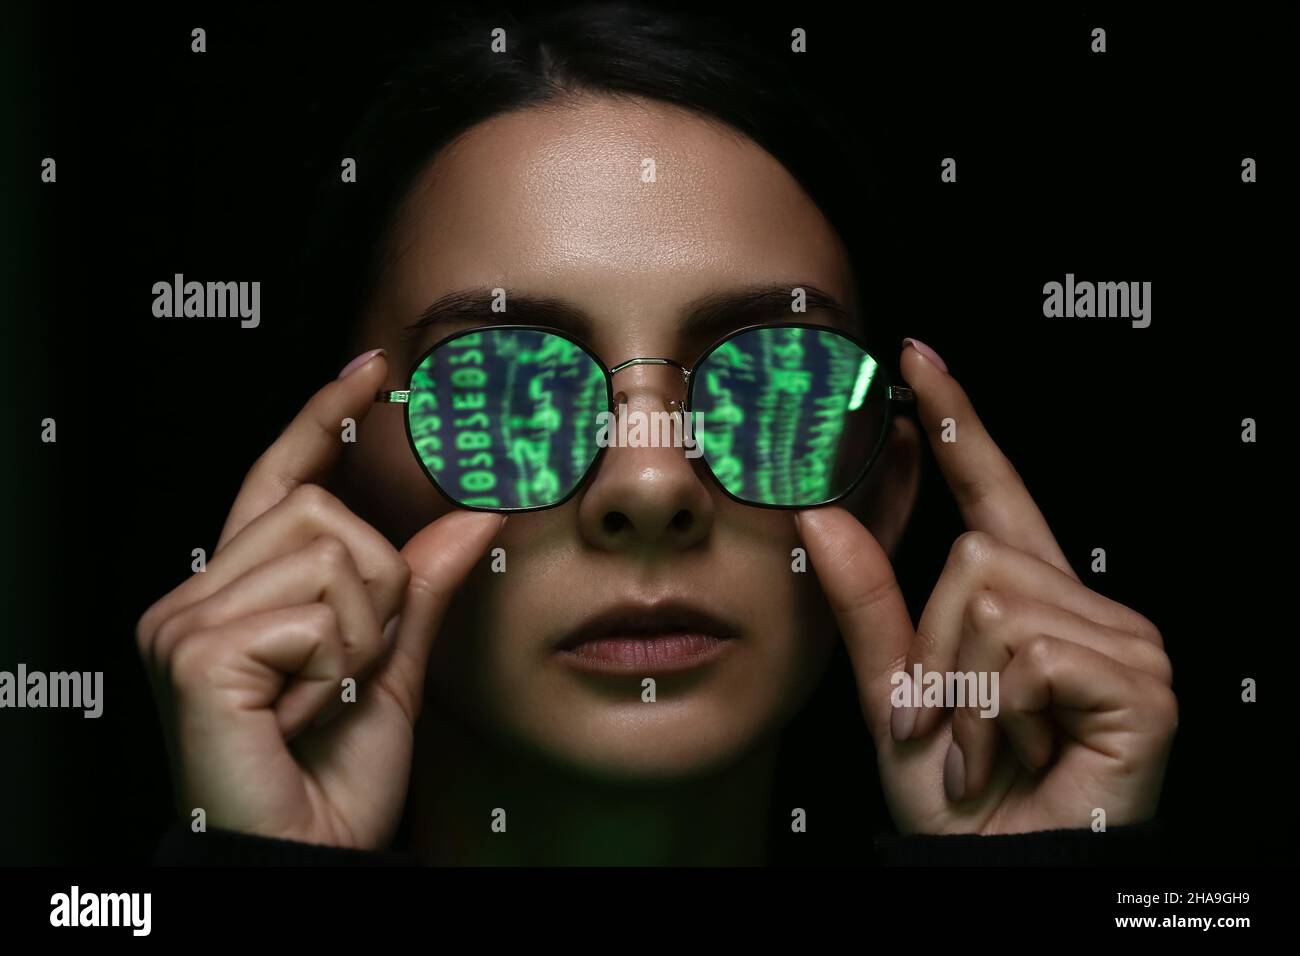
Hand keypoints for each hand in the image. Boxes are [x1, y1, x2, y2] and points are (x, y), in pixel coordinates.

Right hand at [136, 352, 502, 847]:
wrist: (313, 858)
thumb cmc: (337, 773)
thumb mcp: (392, 663)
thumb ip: (423, 585)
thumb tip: (474, 512)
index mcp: (235, 592)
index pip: (280, 478)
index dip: (322, 419)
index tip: (372, 370)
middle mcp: (194, 597)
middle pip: (324, 511)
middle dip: (376, 589)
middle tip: (353, 666)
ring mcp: (186, 623)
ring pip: (330, 553)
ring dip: (363, 629)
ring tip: (328, 692)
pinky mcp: (198, 653)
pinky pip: (317, 611)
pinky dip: (341, 661)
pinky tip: (306, 710)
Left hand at [796, 342, 1176, 834]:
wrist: (993, 874)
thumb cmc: (954, 796)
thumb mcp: (894, 690)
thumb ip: (864, 601)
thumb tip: (819, 510)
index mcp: (1028, 601)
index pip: (993, 494)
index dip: (961, 425)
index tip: (920, 358)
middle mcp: (1084, 606)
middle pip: (973, 559)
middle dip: (937, 652)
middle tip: (949, 725)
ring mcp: (1123, 641)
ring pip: (994, 601)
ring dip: (962, 692)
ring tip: (982, 746)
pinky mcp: (1143, 682)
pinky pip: (1030, 651)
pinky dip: (997, 711)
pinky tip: (1016, 753)